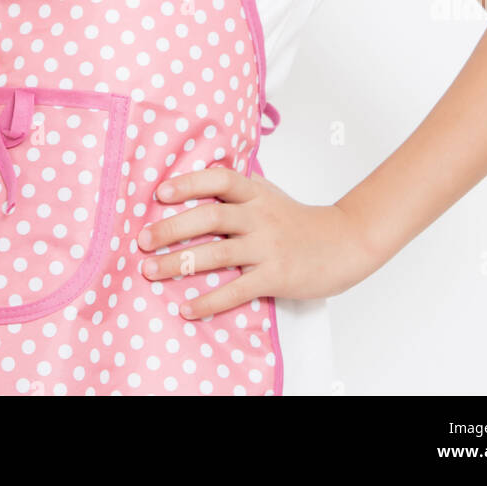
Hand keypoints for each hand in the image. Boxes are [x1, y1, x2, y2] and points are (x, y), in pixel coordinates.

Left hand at [137, 165, 379, 318]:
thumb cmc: (298, 221)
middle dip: (171, 228)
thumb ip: (237, 192)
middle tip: (142, 240)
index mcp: (256, 193)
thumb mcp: (269, 195)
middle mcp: (260, 215)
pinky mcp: (276, 276)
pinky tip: (187, 308)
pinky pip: (236, 289)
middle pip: (210, 216)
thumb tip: (194, 186)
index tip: (160, 193)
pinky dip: (209, 301)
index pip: (219, 179)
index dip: (189, 183)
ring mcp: (268, 246)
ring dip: (180, 263)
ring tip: (151, 271)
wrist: (343, 242)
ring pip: (217, 252)